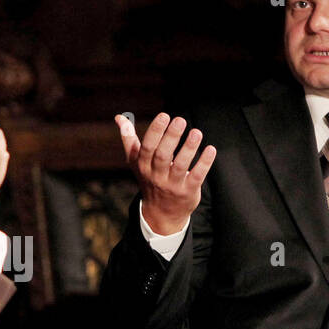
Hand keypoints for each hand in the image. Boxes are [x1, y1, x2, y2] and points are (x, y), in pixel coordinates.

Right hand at [118, 113, 215, 234]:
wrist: (161, 212)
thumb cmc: (149, 179)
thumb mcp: (136, 162)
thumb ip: (129, 139)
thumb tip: (118, 117)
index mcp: (143, 166)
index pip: (147, 148)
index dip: (155, 132)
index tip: (164, 115)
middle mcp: (156, 176)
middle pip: (162, 155)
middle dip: (171, 137)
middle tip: (180, 120)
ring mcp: (172, 185)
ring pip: (180, 166)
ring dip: (188, 148)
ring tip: (196, 132)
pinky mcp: (187, 192)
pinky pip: (196, 177)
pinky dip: (204, 163)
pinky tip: (210, 149)